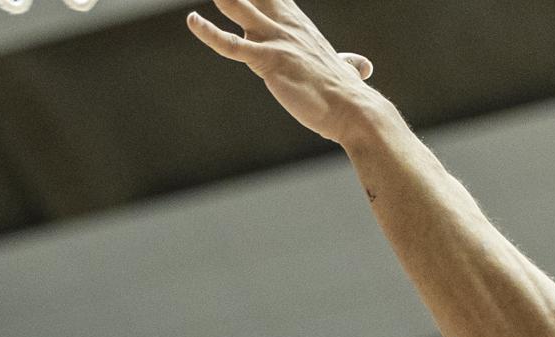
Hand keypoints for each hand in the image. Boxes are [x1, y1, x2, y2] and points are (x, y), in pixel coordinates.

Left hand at [186, 0, 381, 145]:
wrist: (351, 109)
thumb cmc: (345, 93)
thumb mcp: (345, 69)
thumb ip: (348, 62)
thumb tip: (362, 66)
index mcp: (298, 24)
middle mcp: (286, 26)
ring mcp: (276, 41)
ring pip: (241, 8)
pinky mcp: (268, 61)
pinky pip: (232, 45)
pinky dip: (210, 33)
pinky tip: (193, 21)